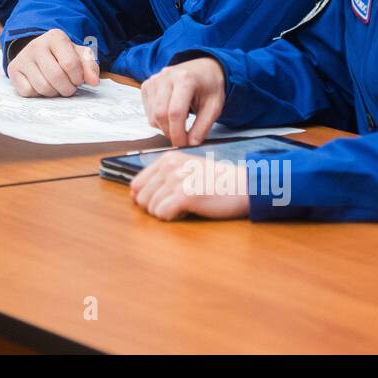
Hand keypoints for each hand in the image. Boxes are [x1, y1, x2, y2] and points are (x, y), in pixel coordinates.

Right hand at [8, 29, 99, 97]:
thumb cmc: (63, 56)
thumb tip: (94, 81)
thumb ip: (90, 66)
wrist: (39, 54)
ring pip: (42, 87)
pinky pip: (28, 92)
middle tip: (69, 87)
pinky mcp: (13, 70)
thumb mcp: (79, 56)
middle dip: (67, 88)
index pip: (70, 63)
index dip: (78, 77)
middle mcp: (36, 44)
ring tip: (56, 86)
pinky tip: (41, 86)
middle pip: (56, 77)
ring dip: (53, 93)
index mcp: (55, 37)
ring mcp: (23, 57)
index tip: (78, 79)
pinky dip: (38, 95)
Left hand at [130, 151, 248, 219]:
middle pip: (141, 198)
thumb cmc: (216, 182)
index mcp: (167, 159)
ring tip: (186, 206)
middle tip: (178, 205)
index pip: (137, 184)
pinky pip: (162, 214)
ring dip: (167, 213)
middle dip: (156, 207)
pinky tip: (188, 211)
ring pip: (151, 208)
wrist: (244, 186)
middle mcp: (169, 167)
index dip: (147, 198)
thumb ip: (160, 179)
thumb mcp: (186, 171)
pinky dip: (172, 218)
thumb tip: (133, 195)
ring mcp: (176, 180)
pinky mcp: (184, 195)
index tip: (164, 201)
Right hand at [140, 57, 225, 147]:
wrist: (202, 68)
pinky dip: (157, 119)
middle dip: (169, 132)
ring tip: (179, 122)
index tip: (183, 144)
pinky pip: (147, 110)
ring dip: (164, 126)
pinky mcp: (147, 84)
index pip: (175, 112)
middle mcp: (166, 76)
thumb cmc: (209, 86)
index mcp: (185, 79)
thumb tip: (191, 144)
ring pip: (152, 114)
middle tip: (181, 138)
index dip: (177, 133)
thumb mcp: (214, 106)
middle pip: (160, 114)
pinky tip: (170, 113)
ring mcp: (154, 79)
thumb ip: (203, 126)